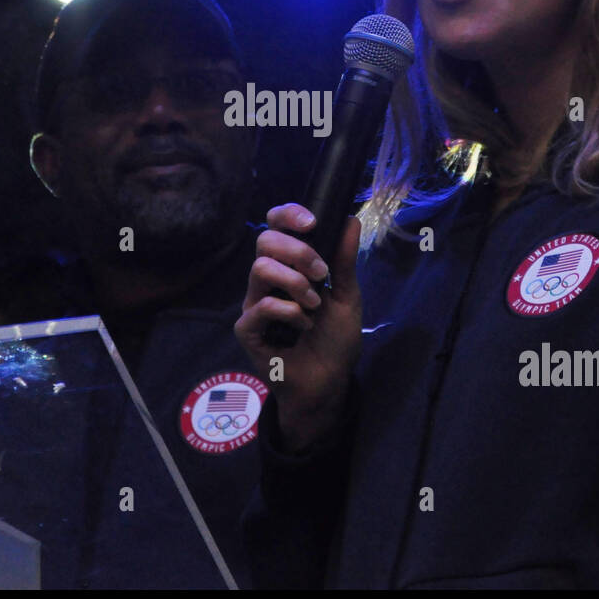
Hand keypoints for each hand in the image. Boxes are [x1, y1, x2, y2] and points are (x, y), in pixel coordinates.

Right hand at [234, 204, 361, 452]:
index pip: (275, 227)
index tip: (310, 222)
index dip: (287, 215)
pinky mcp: (247, 329)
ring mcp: (254, 304)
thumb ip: (344, 261)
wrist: (329, 383)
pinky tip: (303, 326)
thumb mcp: (347, 296)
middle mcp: (267, 281)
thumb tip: (350, 220)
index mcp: (289, 266)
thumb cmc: (334, 341)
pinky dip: (288, 312)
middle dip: (298, 250)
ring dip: (294, 282)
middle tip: (320, 273)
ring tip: (314, 304)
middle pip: (264, 240)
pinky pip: (260, 307)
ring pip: (259, 269)